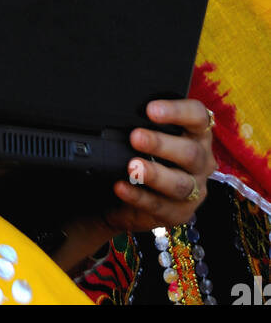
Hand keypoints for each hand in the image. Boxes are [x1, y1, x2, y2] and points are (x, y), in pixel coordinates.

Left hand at [103, 97, 215, 234]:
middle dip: (161, 144)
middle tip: (136, 137)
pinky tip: (121, 187)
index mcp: (197, 134)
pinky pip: (161, 206)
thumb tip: (121, 112)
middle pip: (190, 153)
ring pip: (180, 184)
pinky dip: (138, 196)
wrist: (136, 194)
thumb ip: (144, 124)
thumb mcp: (149, 135)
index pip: (198, 117)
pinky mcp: (180, 213)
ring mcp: (195, 190)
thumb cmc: (146, 153)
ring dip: (155, 174)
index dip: (177, 111)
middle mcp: (202, 161)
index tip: (151, 109)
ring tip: (131, 167)